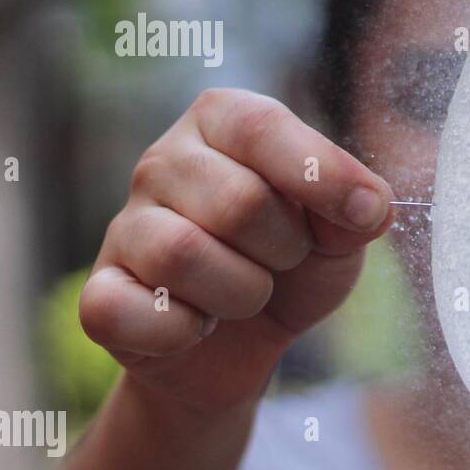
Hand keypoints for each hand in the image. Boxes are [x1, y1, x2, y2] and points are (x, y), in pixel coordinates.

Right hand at [79, 88, 394, 411]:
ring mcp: (124, 225)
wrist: (244, 346)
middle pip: (236, 201)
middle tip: (284, 261)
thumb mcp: (341, 231)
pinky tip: (197, 326)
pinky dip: (185, 332)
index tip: (364, 212)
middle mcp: (163, 161)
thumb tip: (369, 206)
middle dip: (284, 248)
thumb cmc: (291, 265)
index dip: (321, 173)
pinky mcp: (100, 294)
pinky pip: (136, 312)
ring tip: (246, 293)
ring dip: (243, 293)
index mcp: (222, 123)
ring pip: (183, 254)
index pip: (262, 127)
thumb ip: (358, 207)